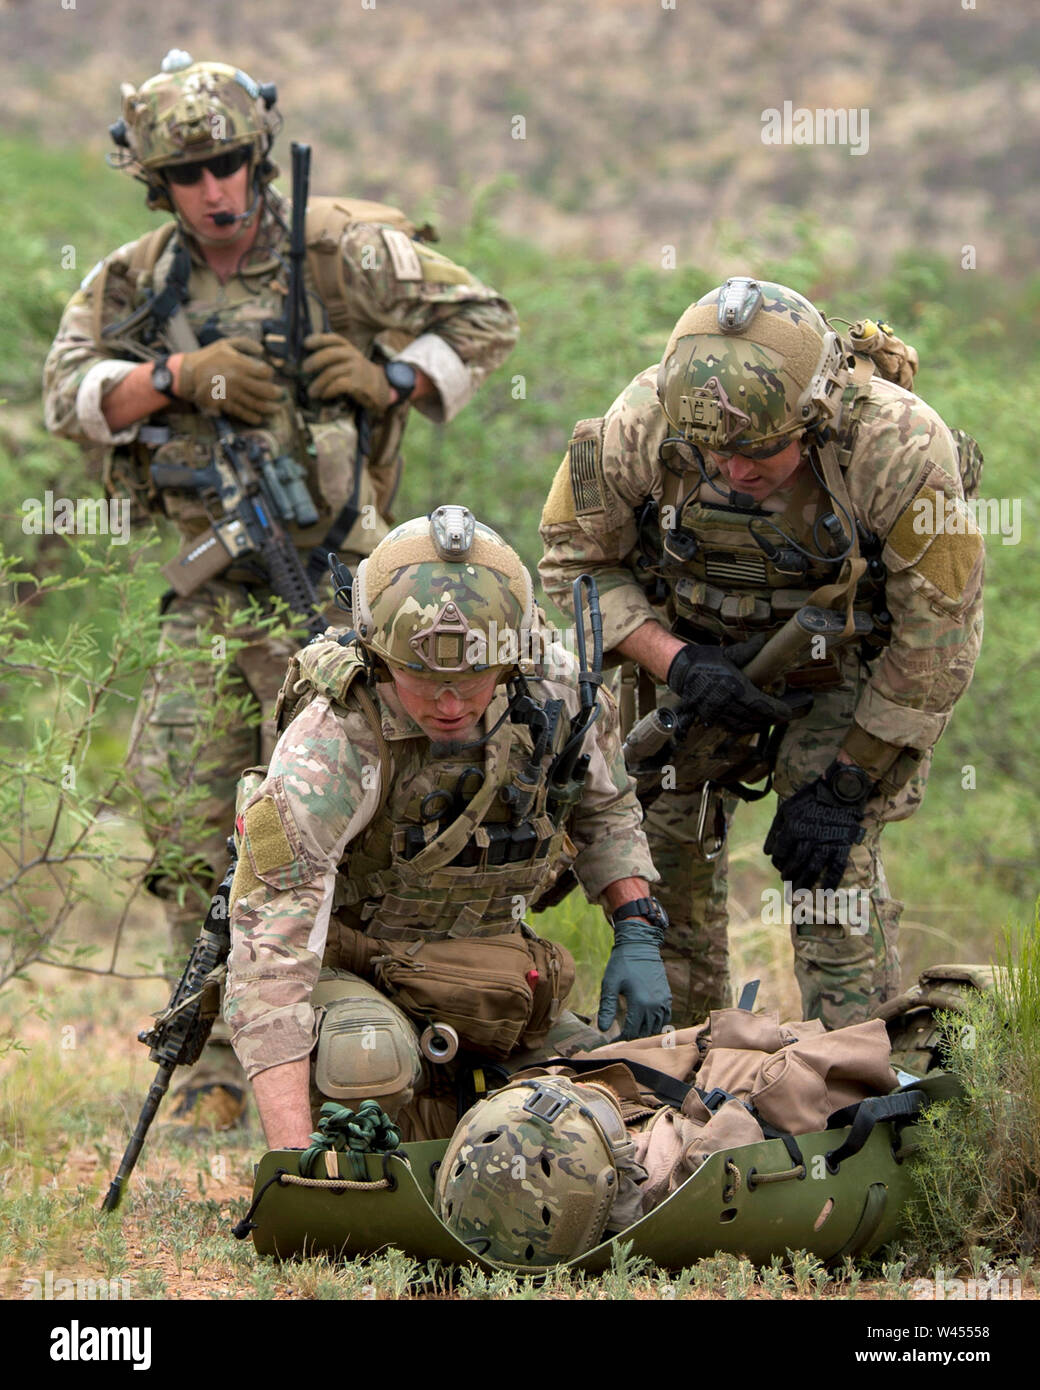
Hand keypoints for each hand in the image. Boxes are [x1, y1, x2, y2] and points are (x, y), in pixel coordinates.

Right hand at [175, 337, 281, 424]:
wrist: (188, 373)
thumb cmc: (208, 357)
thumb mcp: (225, 343)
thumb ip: (245, 344)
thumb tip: (262, 350)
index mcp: (240, 364)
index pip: (264, 372)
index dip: (269, 373)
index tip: (269, 375)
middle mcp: (238, 380)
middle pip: (264, 390)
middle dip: (276, 394)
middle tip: (282, 395)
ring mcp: (232, 393)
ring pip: (255, 403)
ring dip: (269, 408)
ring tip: (276, 409)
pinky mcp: (225, 404)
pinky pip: (241, 412)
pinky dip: (252, 417)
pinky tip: (259, 419)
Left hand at [302, 332, 393, 411]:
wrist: (380, 389)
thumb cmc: (358, 375)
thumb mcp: (350, 361)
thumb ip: (335, 357)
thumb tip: (308, 362)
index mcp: (349, 348)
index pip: (334, 339)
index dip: (319, 339)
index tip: (306, 344)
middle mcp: (353, 355)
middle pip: (330, 354)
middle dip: (314, 361)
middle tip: (304, 370)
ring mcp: (356, 369)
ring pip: (331, 372)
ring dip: (318, 384)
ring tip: (311, 392)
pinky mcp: (358, 383)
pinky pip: (338, 385)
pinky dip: (328, 390)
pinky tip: (324, 395)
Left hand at [597, 917, 671, 1040]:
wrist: (640, 945)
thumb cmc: (622, 964)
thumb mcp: (610, 984)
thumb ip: (607, 1008)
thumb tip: (603, 1029)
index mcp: (640, 1004)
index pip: (631, 1031)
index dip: (621, 1039)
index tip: (612, 1042)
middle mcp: (654, 1006)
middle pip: (644, 1032)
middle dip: (632, 1038)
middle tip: (620, 1039)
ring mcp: (663, 1002)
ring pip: (656, 1027)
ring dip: (644, 1032)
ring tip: (632, 1033)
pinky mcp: (667, 997)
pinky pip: (665, 1018)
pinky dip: (657, 1024)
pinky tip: (647, 1024)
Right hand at [666, 637, 804, 733]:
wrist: (679, 670)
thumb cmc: (704, 660)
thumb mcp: (728, 653)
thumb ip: (748, 650)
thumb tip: (764, 640)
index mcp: (735, 687)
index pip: (762, 705)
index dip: (778, 710)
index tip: (788, 711)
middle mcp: (727, 703)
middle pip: (755, 717)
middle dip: (771, 718)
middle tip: (781, 715)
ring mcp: (717, 712)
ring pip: (743, 725)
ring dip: (758, 724)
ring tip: (768, 720)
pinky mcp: (709, 716)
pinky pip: (730, 726)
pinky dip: (743, 727)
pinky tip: (749, 724)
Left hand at [763, 760, 873, 891]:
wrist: (841, 790)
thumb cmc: (811, 798)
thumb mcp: (787, 808)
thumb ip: (775, 829)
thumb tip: (768, 853)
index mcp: (792, 829)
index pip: (780, 854)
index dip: (778, 862)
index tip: (780, 866)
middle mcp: (808, 839)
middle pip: (794, 865)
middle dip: (789, 876)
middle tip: (787, 883)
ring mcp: (826, 843)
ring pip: (812, 870)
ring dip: (804, 884)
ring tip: (799, 894)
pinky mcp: (842, 846)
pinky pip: (836, 869)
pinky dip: (830, 883)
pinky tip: (826, 894)